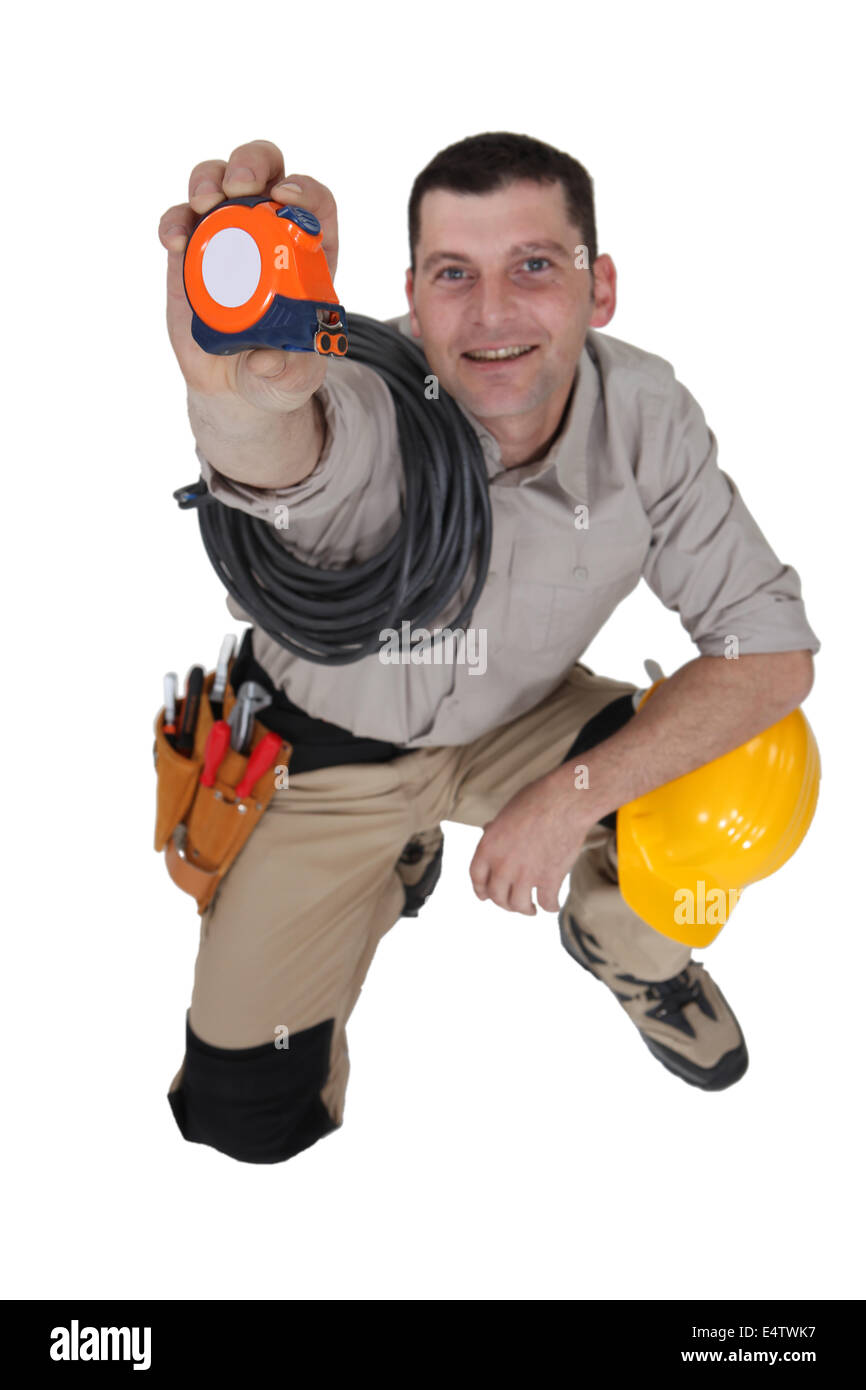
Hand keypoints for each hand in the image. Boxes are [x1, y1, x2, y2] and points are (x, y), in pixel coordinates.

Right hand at [157, 138, 339, 410]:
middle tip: (239, 185)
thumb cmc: (278, 371)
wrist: (234, 385)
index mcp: (307, 249)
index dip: (304, 190)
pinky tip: (174, 241)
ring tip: (204, 202)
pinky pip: (180, 220)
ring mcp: (226, 233)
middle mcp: (267, 228)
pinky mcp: (190, 250)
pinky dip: (175, 221)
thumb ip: (290, 369)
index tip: (285, 199)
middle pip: (264, 169)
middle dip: (251, 162)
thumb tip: (267, 360)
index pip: (313, 202)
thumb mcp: (295, 376)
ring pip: (218, 180)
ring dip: (209, 178)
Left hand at [468, 771, 590, 914]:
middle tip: (513, 904)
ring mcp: (525, 875)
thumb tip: (489, 831)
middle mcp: (502, 865)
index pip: (477, 878)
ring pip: (519, 906)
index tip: (486, 896)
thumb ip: (497, 830)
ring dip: (525, 910)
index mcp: (488, 847)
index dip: (481, 891)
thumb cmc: (536, 799)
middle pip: (497, 897)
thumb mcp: (505, 813)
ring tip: (532, 909)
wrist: (564, 801)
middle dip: (504, 903)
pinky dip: (551, 907)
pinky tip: (553, 905)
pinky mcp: (550, 880)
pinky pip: (547, 903)